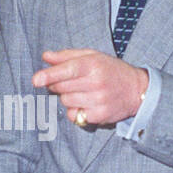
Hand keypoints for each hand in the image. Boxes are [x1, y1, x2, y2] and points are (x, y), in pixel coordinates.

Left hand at [32, 49, 148, 125]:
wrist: (137, 90)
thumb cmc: (111, 70)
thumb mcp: (93, 56)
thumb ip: (67, 56)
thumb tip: (45, 56)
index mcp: (93, 65)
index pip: (67, 70)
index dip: (49, 75)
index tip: (36, 80)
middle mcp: (96, 83)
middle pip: (62, 87)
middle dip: (57, 84)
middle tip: (67, 81)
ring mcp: (98, 101)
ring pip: (66, 101)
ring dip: (67, 97)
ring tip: (81, 92)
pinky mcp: (99, 116)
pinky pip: (74, 116)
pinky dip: (74, 111)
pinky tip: (85, 104)